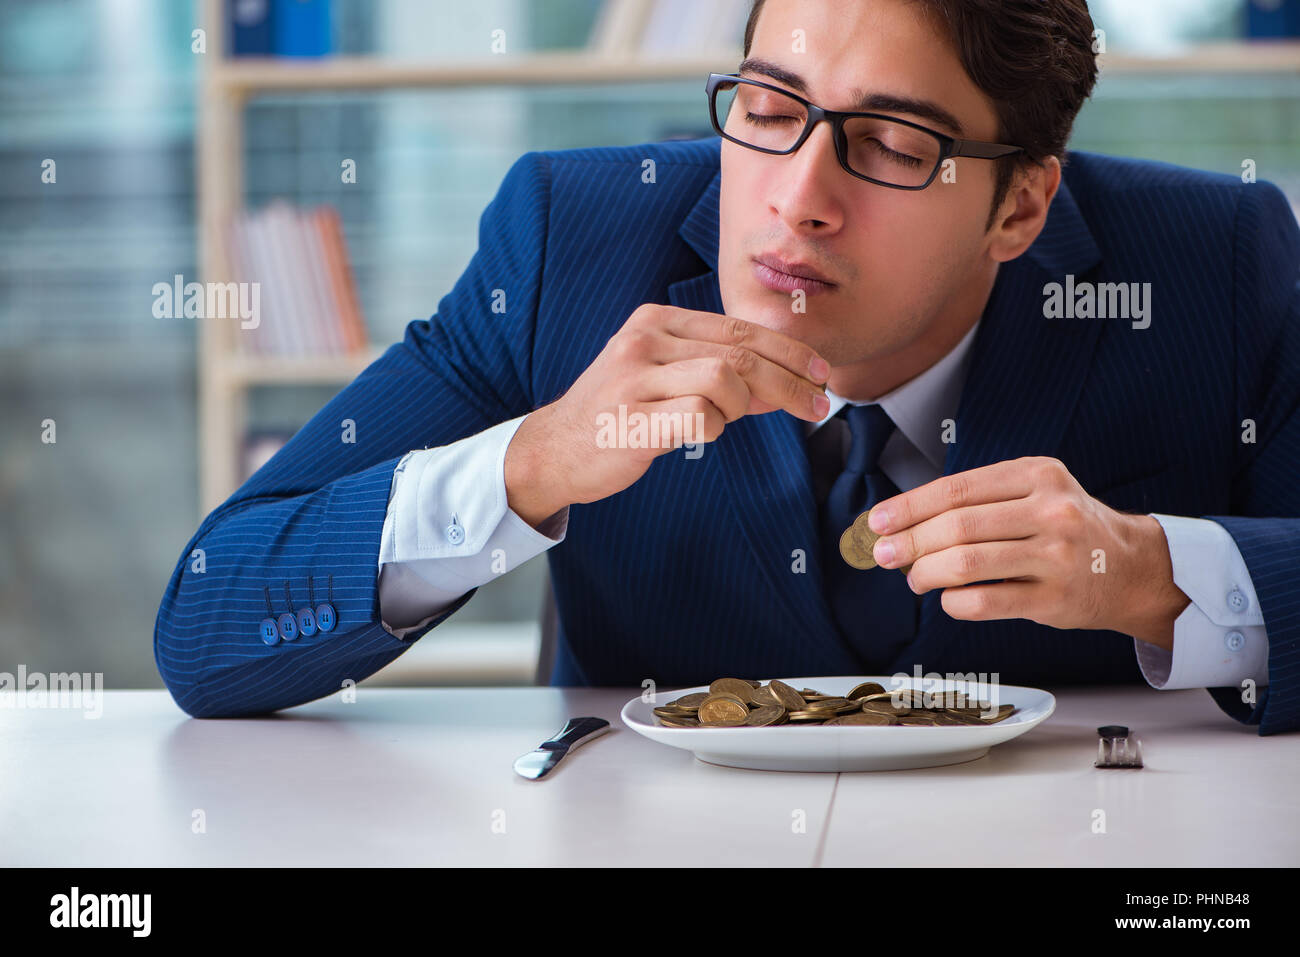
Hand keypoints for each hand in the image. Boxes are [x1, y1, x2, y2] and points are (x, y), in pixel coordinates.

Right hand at [505, 304, 830, 527]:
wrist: (555, 449)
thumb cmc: (620, 414)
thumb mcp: (664, 376)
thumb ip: (719, 371)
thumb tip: (788, 380)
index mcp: (655, 321)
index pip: (739, 328)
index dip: (789, 351)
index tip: (821, 371)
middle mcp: (644, 341)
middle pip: (742, 353)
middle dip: (791, 380)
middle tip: (818, 405)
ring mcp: (635, 379)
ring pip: (726, 380)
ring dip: (743, 407)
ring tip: (727, 421)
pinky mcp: (632, 419)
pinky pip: (702, 417)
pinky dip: (714, 429)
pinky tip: (698, 435)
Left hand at [864, 456, 1190, 647]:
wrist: (1130, 567)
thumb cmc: (1066, 528)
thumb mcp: (1034, 492)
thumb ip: (978, 501)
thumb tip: (902, 521)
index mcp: (1038, 475)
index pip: (956, 489)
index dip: (909, 507)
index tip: (879, 521)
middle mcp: (1051, 510)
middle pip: (958, 526)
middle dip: (910, 542)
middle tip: (886, 555)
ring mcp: (1057, 556)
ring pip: (968, 564)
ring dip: (927, 573)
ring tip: (915, 578)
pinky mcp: (1055, 599)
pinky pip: (986, 602)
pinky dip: (954, 602)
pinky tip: (948, 599)